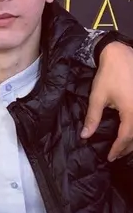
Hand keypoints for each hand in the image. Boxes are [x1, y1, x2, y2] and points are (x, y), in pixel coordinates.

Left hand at [81, 42, 132, 160]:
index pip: (126, 137)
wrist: (120, 55)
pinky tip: (130, 132)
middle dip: (127, 147)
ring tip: (123, 147)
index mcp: (131, 111)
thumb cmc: (108, 76)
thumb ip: (92, 118)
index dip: (118, 149)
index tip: (110, 157)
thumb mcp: (97, 98)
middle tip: (116, 155)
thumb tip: (85, 136)